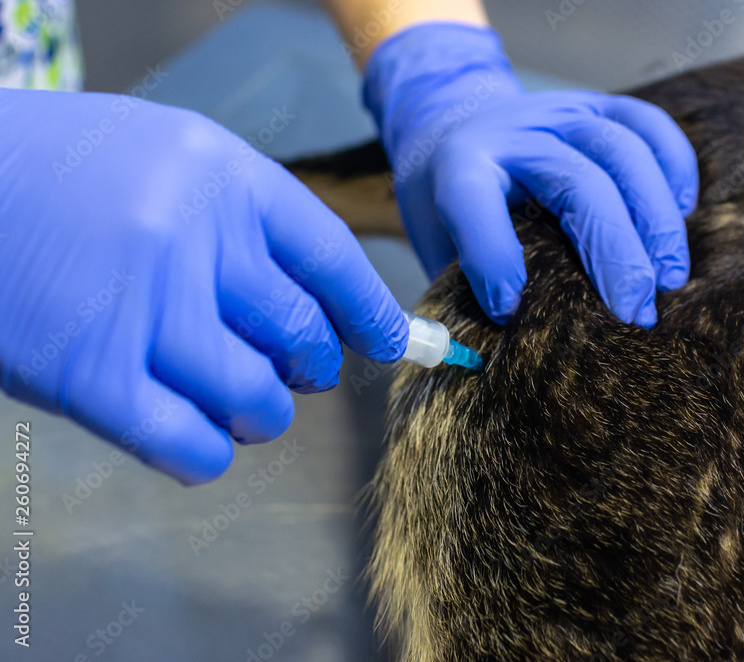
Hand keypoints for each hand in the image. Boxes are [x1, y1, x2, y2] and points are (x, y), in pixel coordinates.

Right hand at [0, 89, 406, 484]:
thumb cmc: (65, 175)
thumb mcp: (169, 158)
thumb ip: (246, 221)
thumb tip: (328, 306)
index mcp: (222, 174)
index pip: (331, 258)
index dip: (369, 312)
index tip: (388, 342)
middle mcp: (192, 237)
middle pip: (302, 335)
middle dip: (311, 367)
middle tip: (294, 371)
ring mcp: (141, 308)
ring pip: (259, 399)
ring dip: (262, 414)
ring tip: (239, 402)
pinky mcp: (89, 377)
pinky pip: (194, 446)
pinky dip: (208, 453)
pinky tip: (194, 435)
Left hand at [363, 23, 698, 326]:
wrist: (451, 121)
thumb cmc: (447, 203)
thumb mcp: (437, 241)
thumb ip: (466, 284)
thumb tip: (500, 357)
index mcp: (459, 165)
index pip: (474, 202)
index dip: (493, 257)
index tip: (509, 312)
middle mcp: (513, 132)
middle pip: (576, 182)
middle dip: (614, 254)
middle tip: (635, 316)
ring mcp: (560, 112)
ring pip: (624, 152)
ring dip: (656, 222)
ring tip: (670, 281)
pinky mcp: (596, 104)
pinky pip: (649, 123)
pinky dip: (675, 166)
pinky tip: (685, 212)